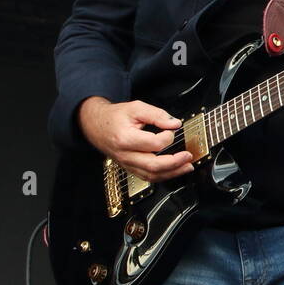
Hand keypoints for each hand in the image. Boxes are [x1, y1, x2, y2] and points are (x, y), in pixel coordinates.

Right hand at [77, 97, 193, 181]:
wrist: (95, 125)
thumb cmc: (115, 117)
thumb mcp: (136, 108)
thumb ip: (157, 114)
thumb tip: (175, 124)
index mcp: (125, 138)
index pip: (153, 144)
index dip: (167, 137)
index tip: (171, 130)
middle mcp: (125, 154)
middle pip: (153, 165)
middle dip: (175, 162)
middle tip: (188, 156)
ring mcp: (126, 164)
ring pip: (151, 175)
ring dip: (172, 173)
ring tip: (187, 166)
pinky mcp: (129, 168)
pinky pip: (147, 177)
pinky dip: (163, 176)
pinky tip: (175, 171)